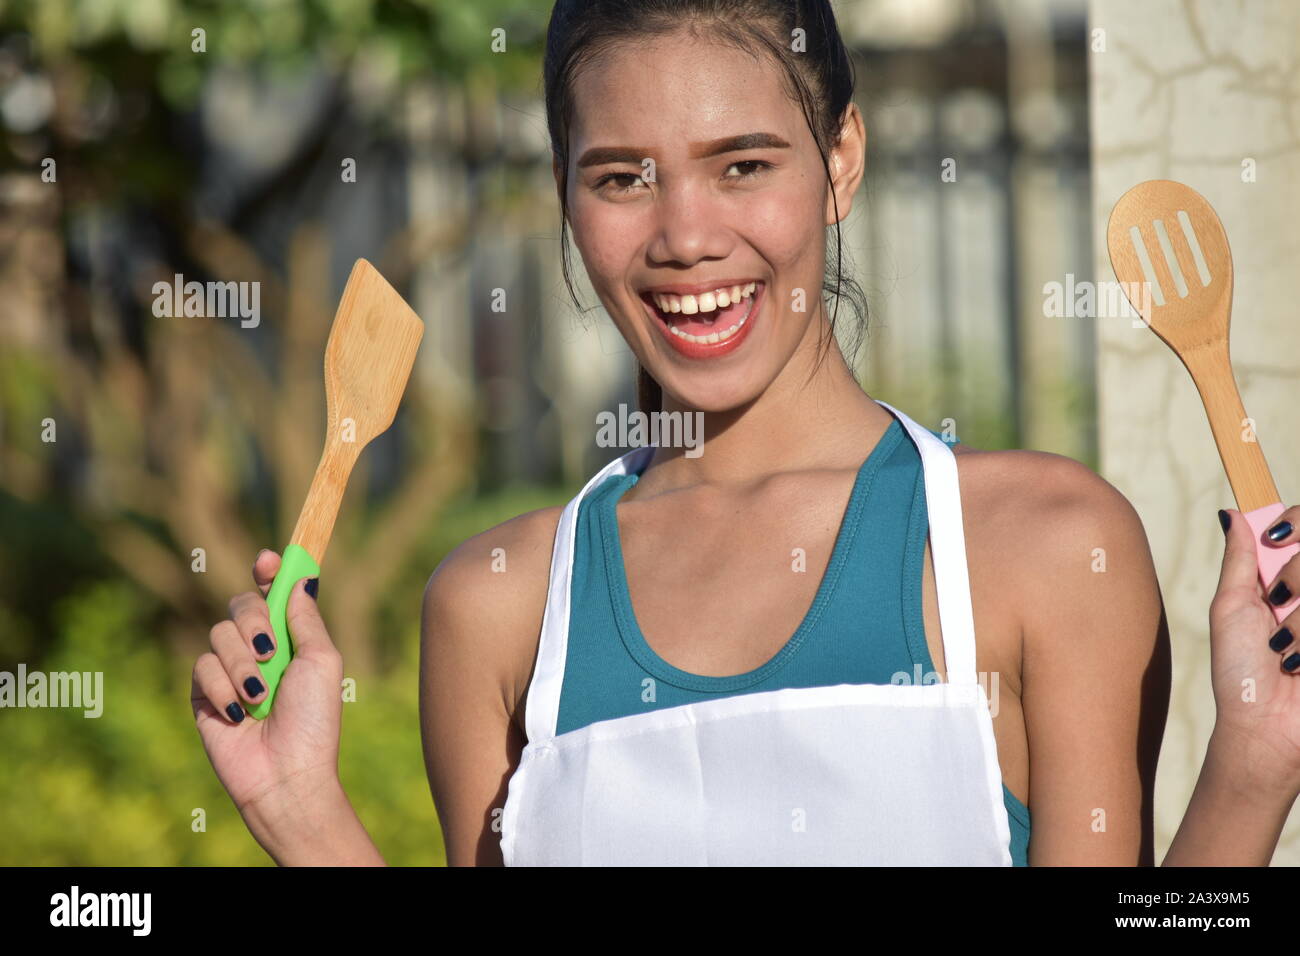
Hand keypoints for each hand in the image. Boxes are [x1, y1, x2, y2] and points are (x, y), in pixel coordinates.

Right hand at [190, 550, 344, 847]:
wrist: (287, 773)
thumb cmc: (314, 721)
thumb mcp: (322, 662)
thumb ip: (307, 619)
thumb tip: (302, 578)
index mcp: (291, 640)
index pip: (273, 594)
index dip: (269, 572)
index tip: (267, 560)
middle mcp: (258, 651)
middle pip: (241, 605)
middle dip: (254, 622)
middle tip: (270, 651)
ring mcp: (229, 672)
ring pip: (218, 635)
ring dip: (241, 665)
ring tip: (258, 697)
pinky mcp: (204, 695)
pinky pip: (201, 667)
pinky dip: (222, 688)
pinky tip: (238, 714)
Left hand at [1207, 507, 1299, 797]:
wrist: (1266, 727)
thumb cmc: (1241, 671)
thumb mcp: (1231, 609)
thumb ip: (1240, 560)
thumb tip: (1231, 514)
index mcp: (1289, 579)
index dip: (1299, 522)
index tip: (1277, 538)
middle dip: (1297, 577)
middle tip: (1278, 604)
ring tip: (1287, 652)